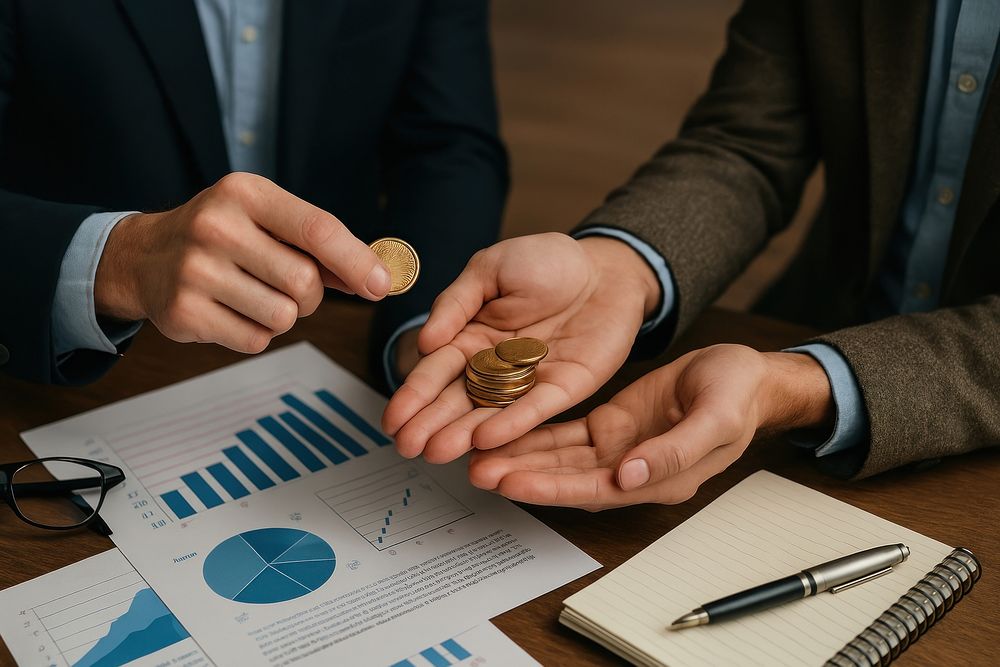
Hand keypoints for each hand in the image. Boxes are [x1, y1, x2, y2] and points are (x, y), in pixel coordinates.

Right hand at [94, 172, 390, 352]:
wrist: (144, 257)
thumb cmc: (224, 237)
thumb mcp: (266, 220)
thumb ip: (320, 246)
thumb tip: (376, 279)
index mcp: (245, 193)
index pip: (316, 229)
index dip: (356, 261)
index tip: (381, 285)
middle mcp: (216, 227)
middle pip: (304, 282)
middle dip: (310, 295)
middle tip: (290, 287)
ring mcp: (195, 271)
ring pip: (283, 317)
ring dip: (283, 315)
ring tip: (254, 294)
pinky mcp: (184, 312)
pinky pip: (256, 340)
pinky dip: (256, 333)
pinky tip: (231, 310)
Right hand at [382, 232, 660, 462]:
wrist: (604, 266)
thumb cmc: (545, 261)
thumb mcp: (489, 270)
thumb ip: (455, 303)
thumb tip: (425, 341)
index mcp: (471, 338)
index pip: (437, 372)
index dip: (414, 396)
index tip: (392, 420)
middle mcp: (496, 368)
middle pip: (458, 399)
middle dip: (430, 424)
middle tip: (408, 446)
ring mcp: (529, 381)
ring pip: (491, 412)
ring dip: (463, 433)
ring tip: (436, 452)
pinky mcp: (565, 388)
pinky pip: (536, 408)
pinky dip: (512, 423)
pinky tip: (486, 440)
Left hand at [467, 345, 833, 510]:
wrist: (746, 375)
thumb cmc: (739, 394)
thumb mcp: (717, 416)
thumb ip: (675, 449)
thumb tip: (631, 476)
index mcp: (661, 477)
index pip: (595, 490)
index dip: (552, 488)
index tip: (512, 481)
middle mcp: (632, 470)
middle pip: (567, 479)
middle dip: (522, 474)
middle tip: (476, 468)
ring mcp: (619, 449)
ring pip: (560, 458)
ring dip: (521, 457)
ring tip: (477, 453)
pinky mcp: (610, 426)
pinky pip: (566, 434)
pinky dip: (535, 434)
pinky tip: (505, 429)